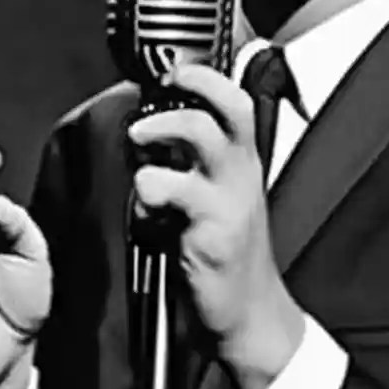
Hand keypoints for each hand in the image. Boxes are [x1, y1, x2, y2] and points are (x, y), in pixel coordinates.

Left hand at [128, 64, 304, 388]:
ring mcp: (229, 203)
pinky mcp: (213, 233)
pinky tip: (146, 214)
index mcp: (241, 166)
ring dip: (159, 136)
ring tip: (139, 149)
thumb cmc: (225, 255)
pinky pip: (173, 194)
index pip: (237, 105)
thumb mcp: (215, 201)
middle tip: (158, 99)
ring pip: (201, 142)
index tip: (176, 73)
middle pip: (227, 112)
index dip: (207, 81)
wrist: (249, 315)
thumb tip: (147, 134)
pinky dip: (147, 195)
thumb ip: (188, 167)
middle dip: (189, 93)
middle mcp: (241, 177)